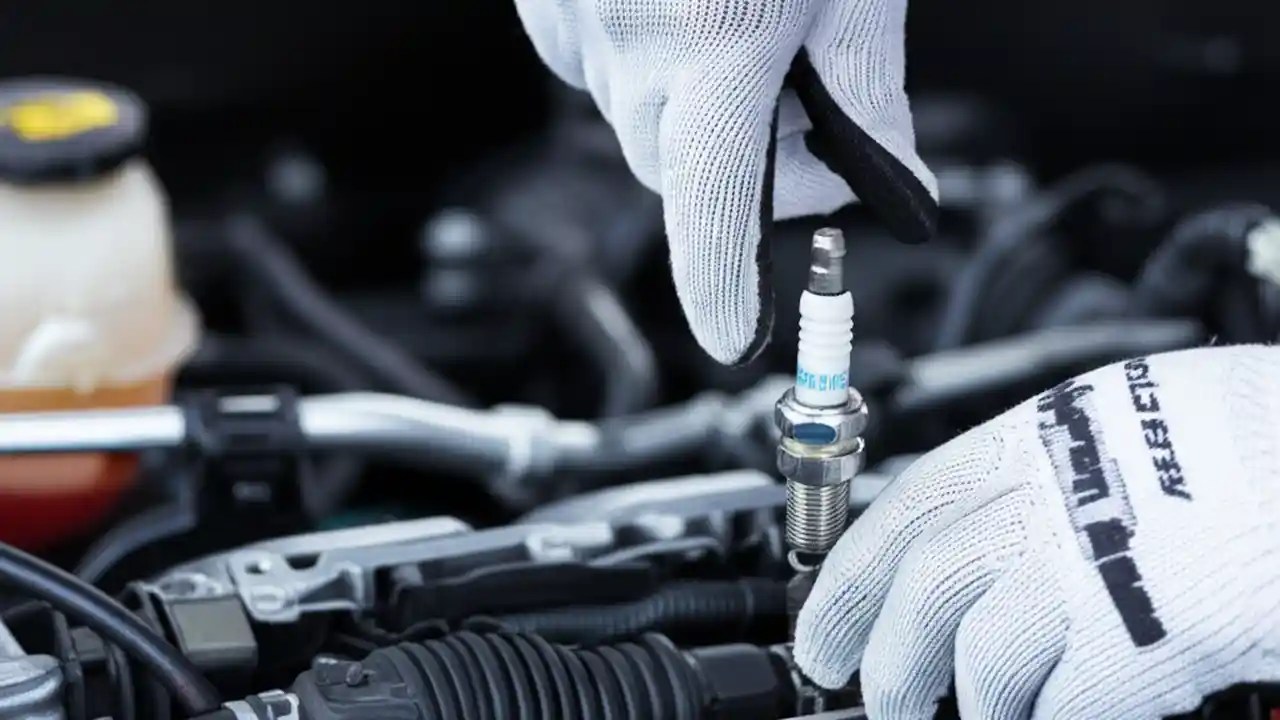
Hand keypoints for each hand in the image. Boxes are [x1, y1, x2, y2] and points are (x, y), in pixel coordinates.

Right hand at [514, 0, 937, 364]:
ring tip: (746, 31)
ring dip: (694, 105)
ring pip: (636, 117)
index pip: (708, 212)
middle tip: (809, 116)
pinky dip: (646, 57)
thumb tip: (888, 172)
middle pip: (681, 171)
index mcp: (720, 43)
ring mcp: (574, 12)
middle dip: (746, 168)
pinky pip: (595, 62)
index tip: (732, 332)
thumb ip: (868, 79)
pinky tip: (682, 2)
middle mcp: (627, 41)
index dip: (718, 289)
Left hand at [795, 345, 1279, 718]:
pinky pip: (1060, 704)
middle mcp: (1052, 498)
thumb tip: (986, 528)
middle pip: (924, 585)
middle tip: (857, 690)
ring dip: (961, 709)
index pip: (910, 506)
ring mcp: (1096, 568)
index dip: (851, 571)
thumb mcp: (1131, 422)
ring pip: (978, 659)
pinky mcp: (1146, 636)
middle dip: (879, 651)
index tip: (820, 620)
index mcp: (1041, 437)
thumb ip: (1052, 474)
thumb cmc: (1253, 436)